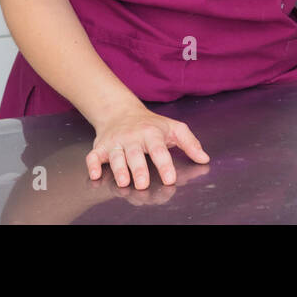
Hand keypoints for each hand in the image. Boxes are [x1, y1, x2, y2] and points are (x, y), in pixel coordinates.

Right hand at [86, 102, 209, 188]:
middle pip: (135, 154)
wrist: (121, 111)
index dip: (164, 165)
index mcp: (152, 133)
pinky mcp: (100, 146)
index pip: (159, 150)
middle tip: (143, 184)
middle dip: (139, 169)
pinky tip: (95, 174)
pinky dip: (92, 164)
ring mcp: (115, 142)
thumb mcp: (174, 128)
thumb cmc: (151, 124)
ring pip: (115, 156)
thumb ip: (190, 143)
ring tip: (124, 182)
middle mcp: (132, 137)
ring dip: (118, 169)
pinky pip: (93, 156)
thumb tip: (204, 159)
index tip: (169, 179)